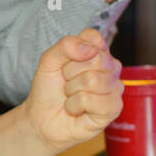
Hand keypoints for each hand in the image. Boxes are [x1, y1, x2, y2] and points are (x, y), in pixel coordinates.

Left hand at [21, 29, 123, 152]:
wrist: (41, 118)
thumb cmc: (49, 89)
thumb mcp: (49, 61)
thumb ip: (66, 45)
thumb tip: (90, 49)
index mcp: (97, 52)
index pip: (94, 38)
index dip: (74, 51)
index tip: (65, 63)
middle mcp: (110, 68)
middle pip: (95, 59)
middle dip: (70, 73)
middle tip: (66, 83)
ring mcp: (114, 88)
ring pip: (93, 80)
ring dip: (71, 90)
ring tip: (71, 96)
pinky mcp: (113, 109)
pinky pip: (90, 99)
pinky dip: (74, 105)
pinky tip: (76, 109)